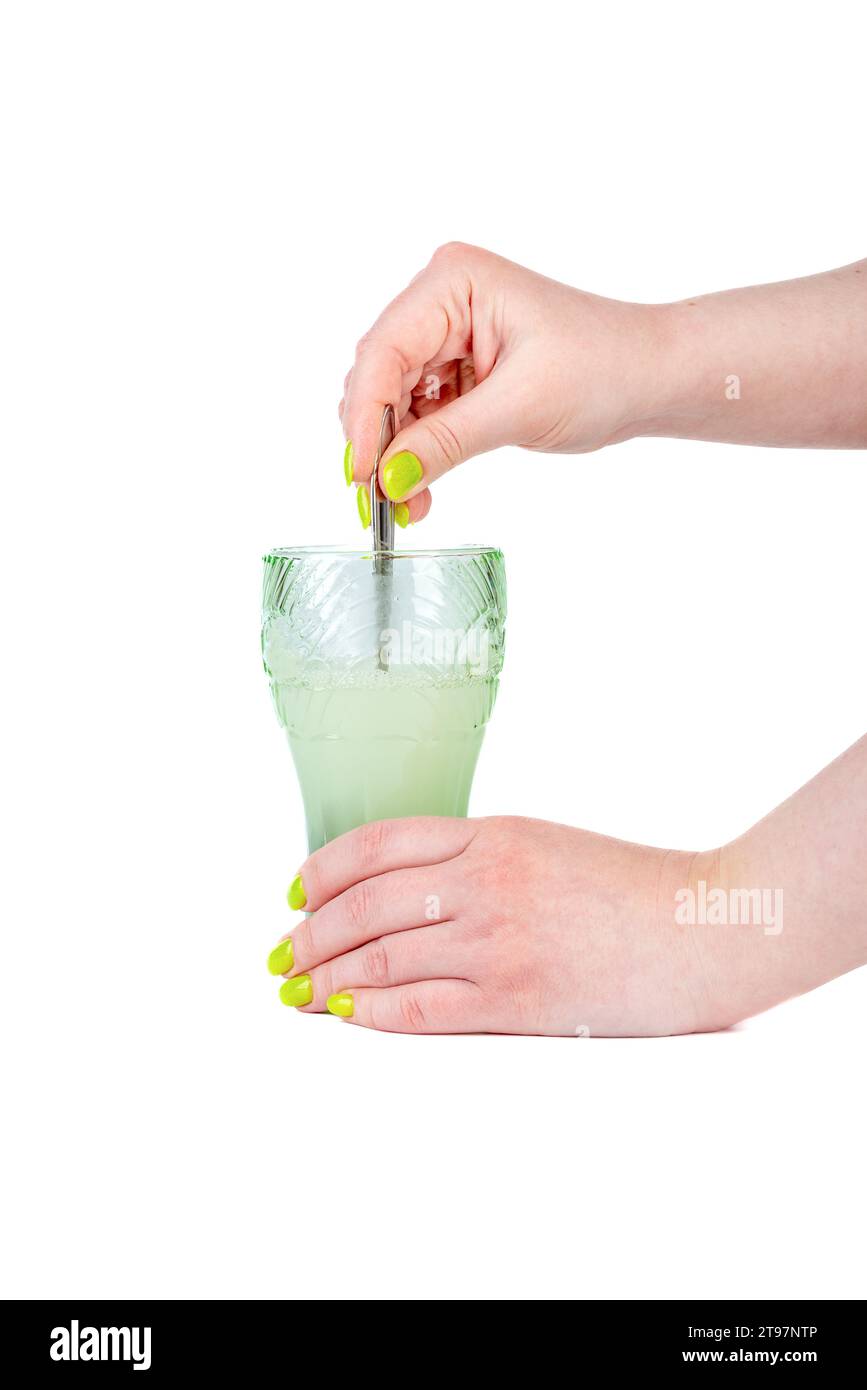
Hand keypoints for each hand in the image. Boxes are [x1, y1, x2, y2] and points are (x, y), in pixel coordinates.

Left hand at [268, 815, 728, 1036]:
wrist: (705, 927)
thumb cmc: (632, 887)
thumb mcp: (547, 844)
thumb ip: (480, 858)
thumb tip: (404, 890)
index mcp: (494, 834)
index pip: (380, 844)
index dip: (323, 870)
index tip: (295, 893)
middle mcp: (488, 881)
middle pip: (367, 903)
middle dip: (312, 932)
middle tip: (283, 952)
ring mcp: (500, 942)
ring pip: (384, 956)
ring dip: (328, 975)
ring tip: (297, 990)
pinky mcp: (518, 1000)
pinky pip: (422, 1008)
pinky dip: (373, 1011)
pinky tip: (346, 1014)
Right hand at [339, 242, 661, 526]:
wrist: (652, 376)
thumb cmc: (605, 368)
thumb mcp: (520, 408)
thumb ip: (445, 442)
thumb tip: (388, 480)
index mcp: (454, 281)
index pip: (383, 351)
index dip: (364, 417)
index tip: (362, 475)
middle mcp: (442, 297)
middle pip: (379, 374)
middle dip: (376, 440)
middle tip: (379, 500)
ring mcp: (448, 332)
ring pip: (393, 399)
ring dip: (395, 454)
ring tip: (407, 504)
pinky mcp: (458, 365)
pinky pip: (418, 411)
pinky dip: (416, 451)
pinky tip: (421, 488)